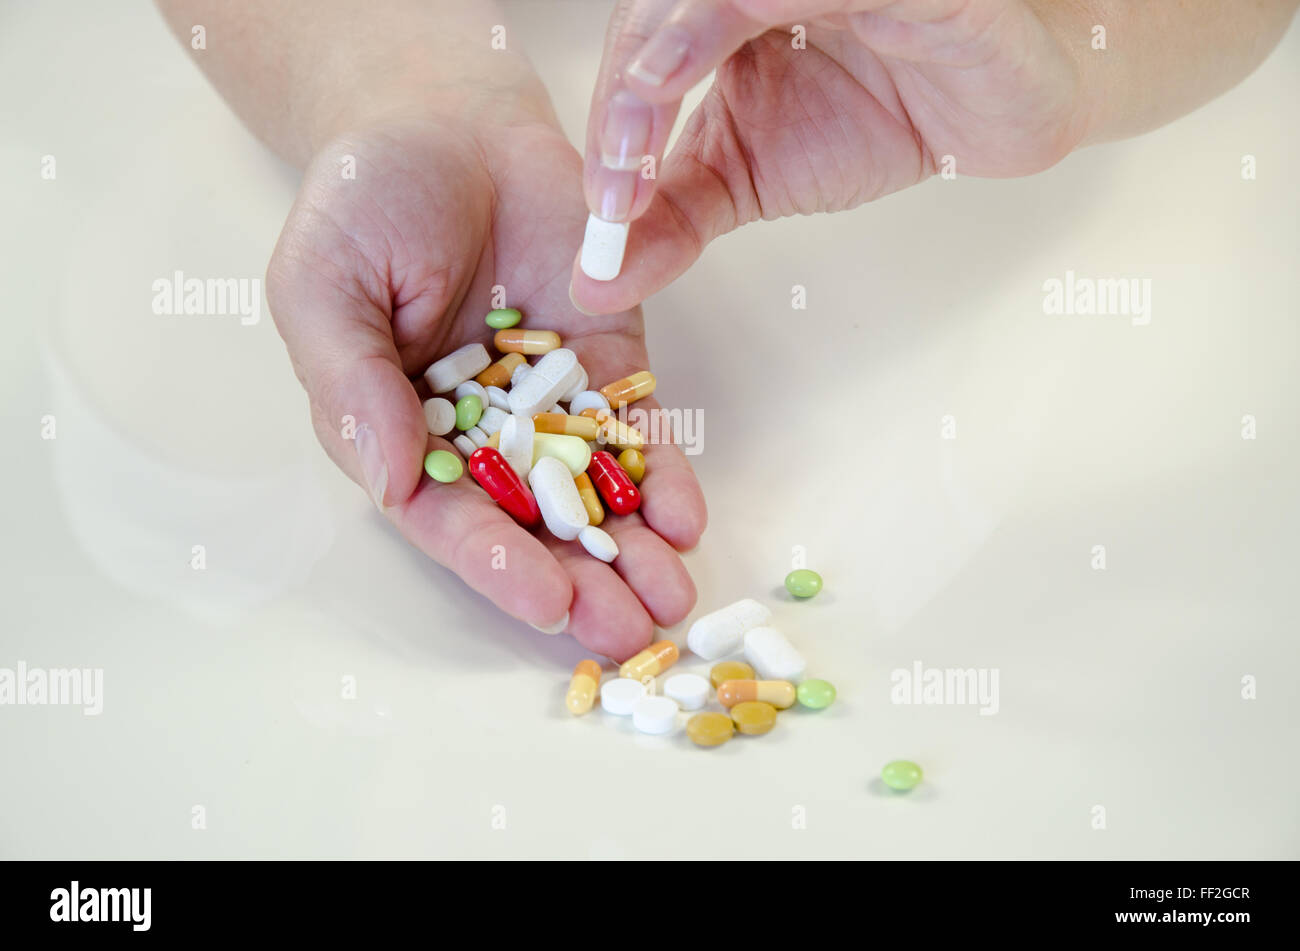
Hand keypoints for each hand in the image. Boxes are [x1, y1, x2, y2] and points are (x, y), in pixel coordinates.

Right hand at [267, 109, 705, 658]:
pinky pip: (637, 426)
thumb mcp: (324, 284)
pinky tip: (686, 518)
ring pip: (593, 492)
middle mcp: (478, 434)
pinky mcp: (606, 360)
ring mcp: (549, 401)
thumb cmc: (363, 200)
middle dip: (580, 582)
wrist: (445, 120)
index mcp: (399, 432)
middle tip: (628, 633)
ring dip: (633, 551)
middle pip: (531, 524)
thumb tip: (389, 480)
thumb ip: (352, 382)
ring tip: (674, 599)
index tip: (543, 603)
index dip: (492, 562)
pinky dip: (662, 473)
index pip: (447, 515)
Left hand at [571, 0, 1089, 312]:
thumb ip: (674, 219)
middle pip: (655, 12)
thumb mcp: (752, 179)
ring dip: (667, 53)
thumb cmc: (882, 116)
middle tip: (616, 182)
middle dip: (623, 100)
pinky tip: (716, 51)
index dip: (609, 123)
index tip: (604, 209)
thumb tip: (596, 281)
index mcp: (712, 17)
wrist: (996, 118)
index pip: (634, 52)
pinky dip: (753, 13)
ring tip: (641, 130)